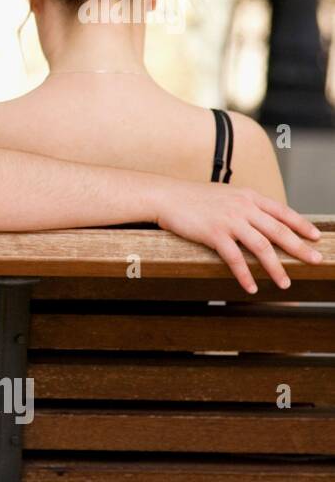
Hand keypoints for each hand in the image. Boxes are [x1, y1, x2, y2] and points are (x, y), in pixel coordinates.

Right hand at [156, 182, 322, 291]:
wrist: (166, 196)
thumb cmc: (192, 197)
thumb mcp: (225, 195)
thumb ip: (243, 205)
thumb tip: (258, 219)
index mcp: (248, 197)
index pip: (282, 212)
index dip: (301, 224)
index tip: (315, 237)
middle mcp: (243, 208)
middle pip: (278, 231)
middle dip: (300, 248)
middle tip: (315, 260)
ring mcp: (230, 221)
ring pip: (262, 247)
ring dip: (276, 267)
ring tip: (285, 282)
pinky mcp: (214, 234)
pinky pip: (235, 258)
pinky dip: (245, 274)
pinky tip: (251, 286)